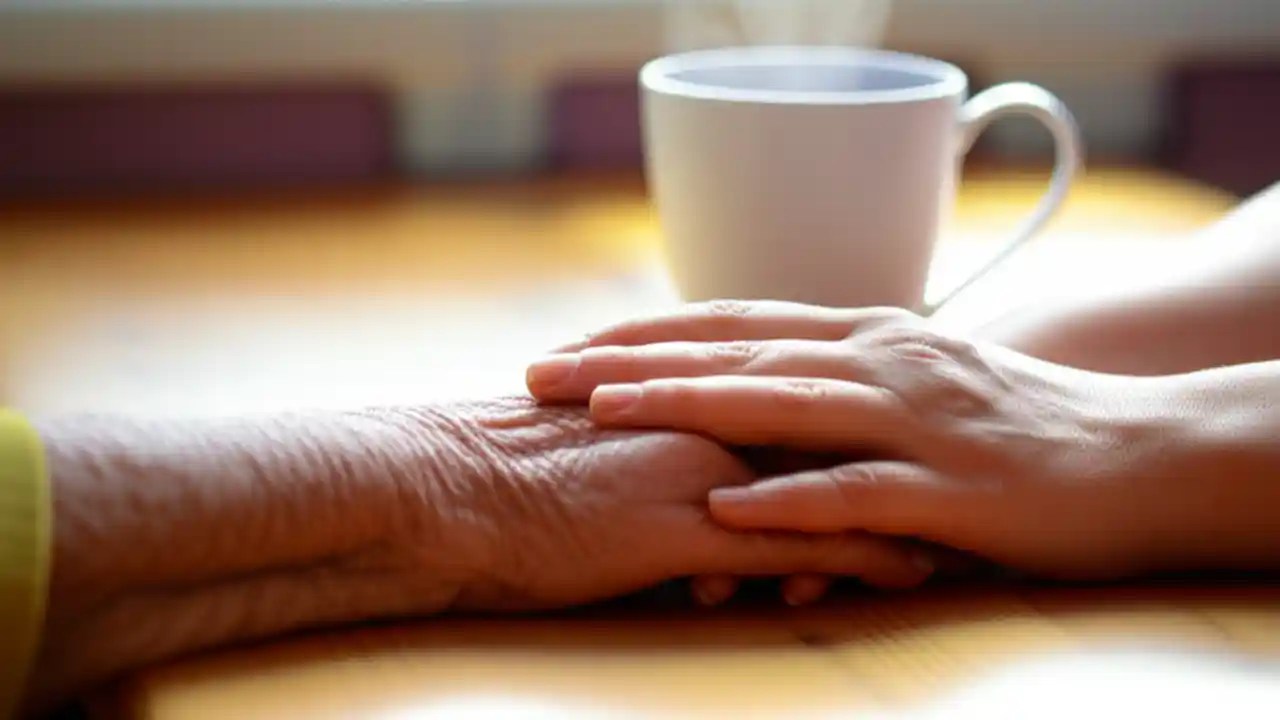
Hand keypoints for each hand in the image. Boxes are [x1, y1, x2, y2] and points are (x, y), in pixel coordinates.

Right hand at [438, 399, 933, 609]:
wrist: (433, 491)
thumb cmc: (491, 468)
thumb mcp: (576, 435)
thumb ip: (636, 430)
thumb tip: (664, 442)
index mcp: (676, 388)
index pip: (788, 386)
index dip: (855, 402)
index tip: (908, 415)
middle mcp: (700, 416)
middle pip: (828, 426)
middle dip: (899, 443)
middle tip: (962, 455)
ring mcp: (697, 470)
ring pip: (826, 484)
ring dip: (901, 501)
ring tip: (963, 517)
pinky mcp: (684, 530)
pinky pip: (792, 546)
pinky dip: (857, 556)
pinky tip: (907, 568)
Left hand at [527, 300, 1230, 581]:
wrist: (1138, 453)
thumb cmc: (1014, 424)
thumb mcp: (916, 382)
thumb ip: (837, 384)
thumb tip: (752, 403)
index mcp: (864, 337)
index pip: (734, 322)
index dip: (647, 333)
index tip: (572, 345)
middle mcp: (878, 362)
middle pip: (736, 354)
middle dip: (633, 363)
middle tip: (546, 373)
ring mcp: (914, 422)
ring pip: (782, 407)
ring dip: (688, 407)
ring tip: (605, 413)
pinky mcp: (950, 490)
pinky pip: (857, 494)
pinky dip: (790, 501)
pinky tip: (727, 509)